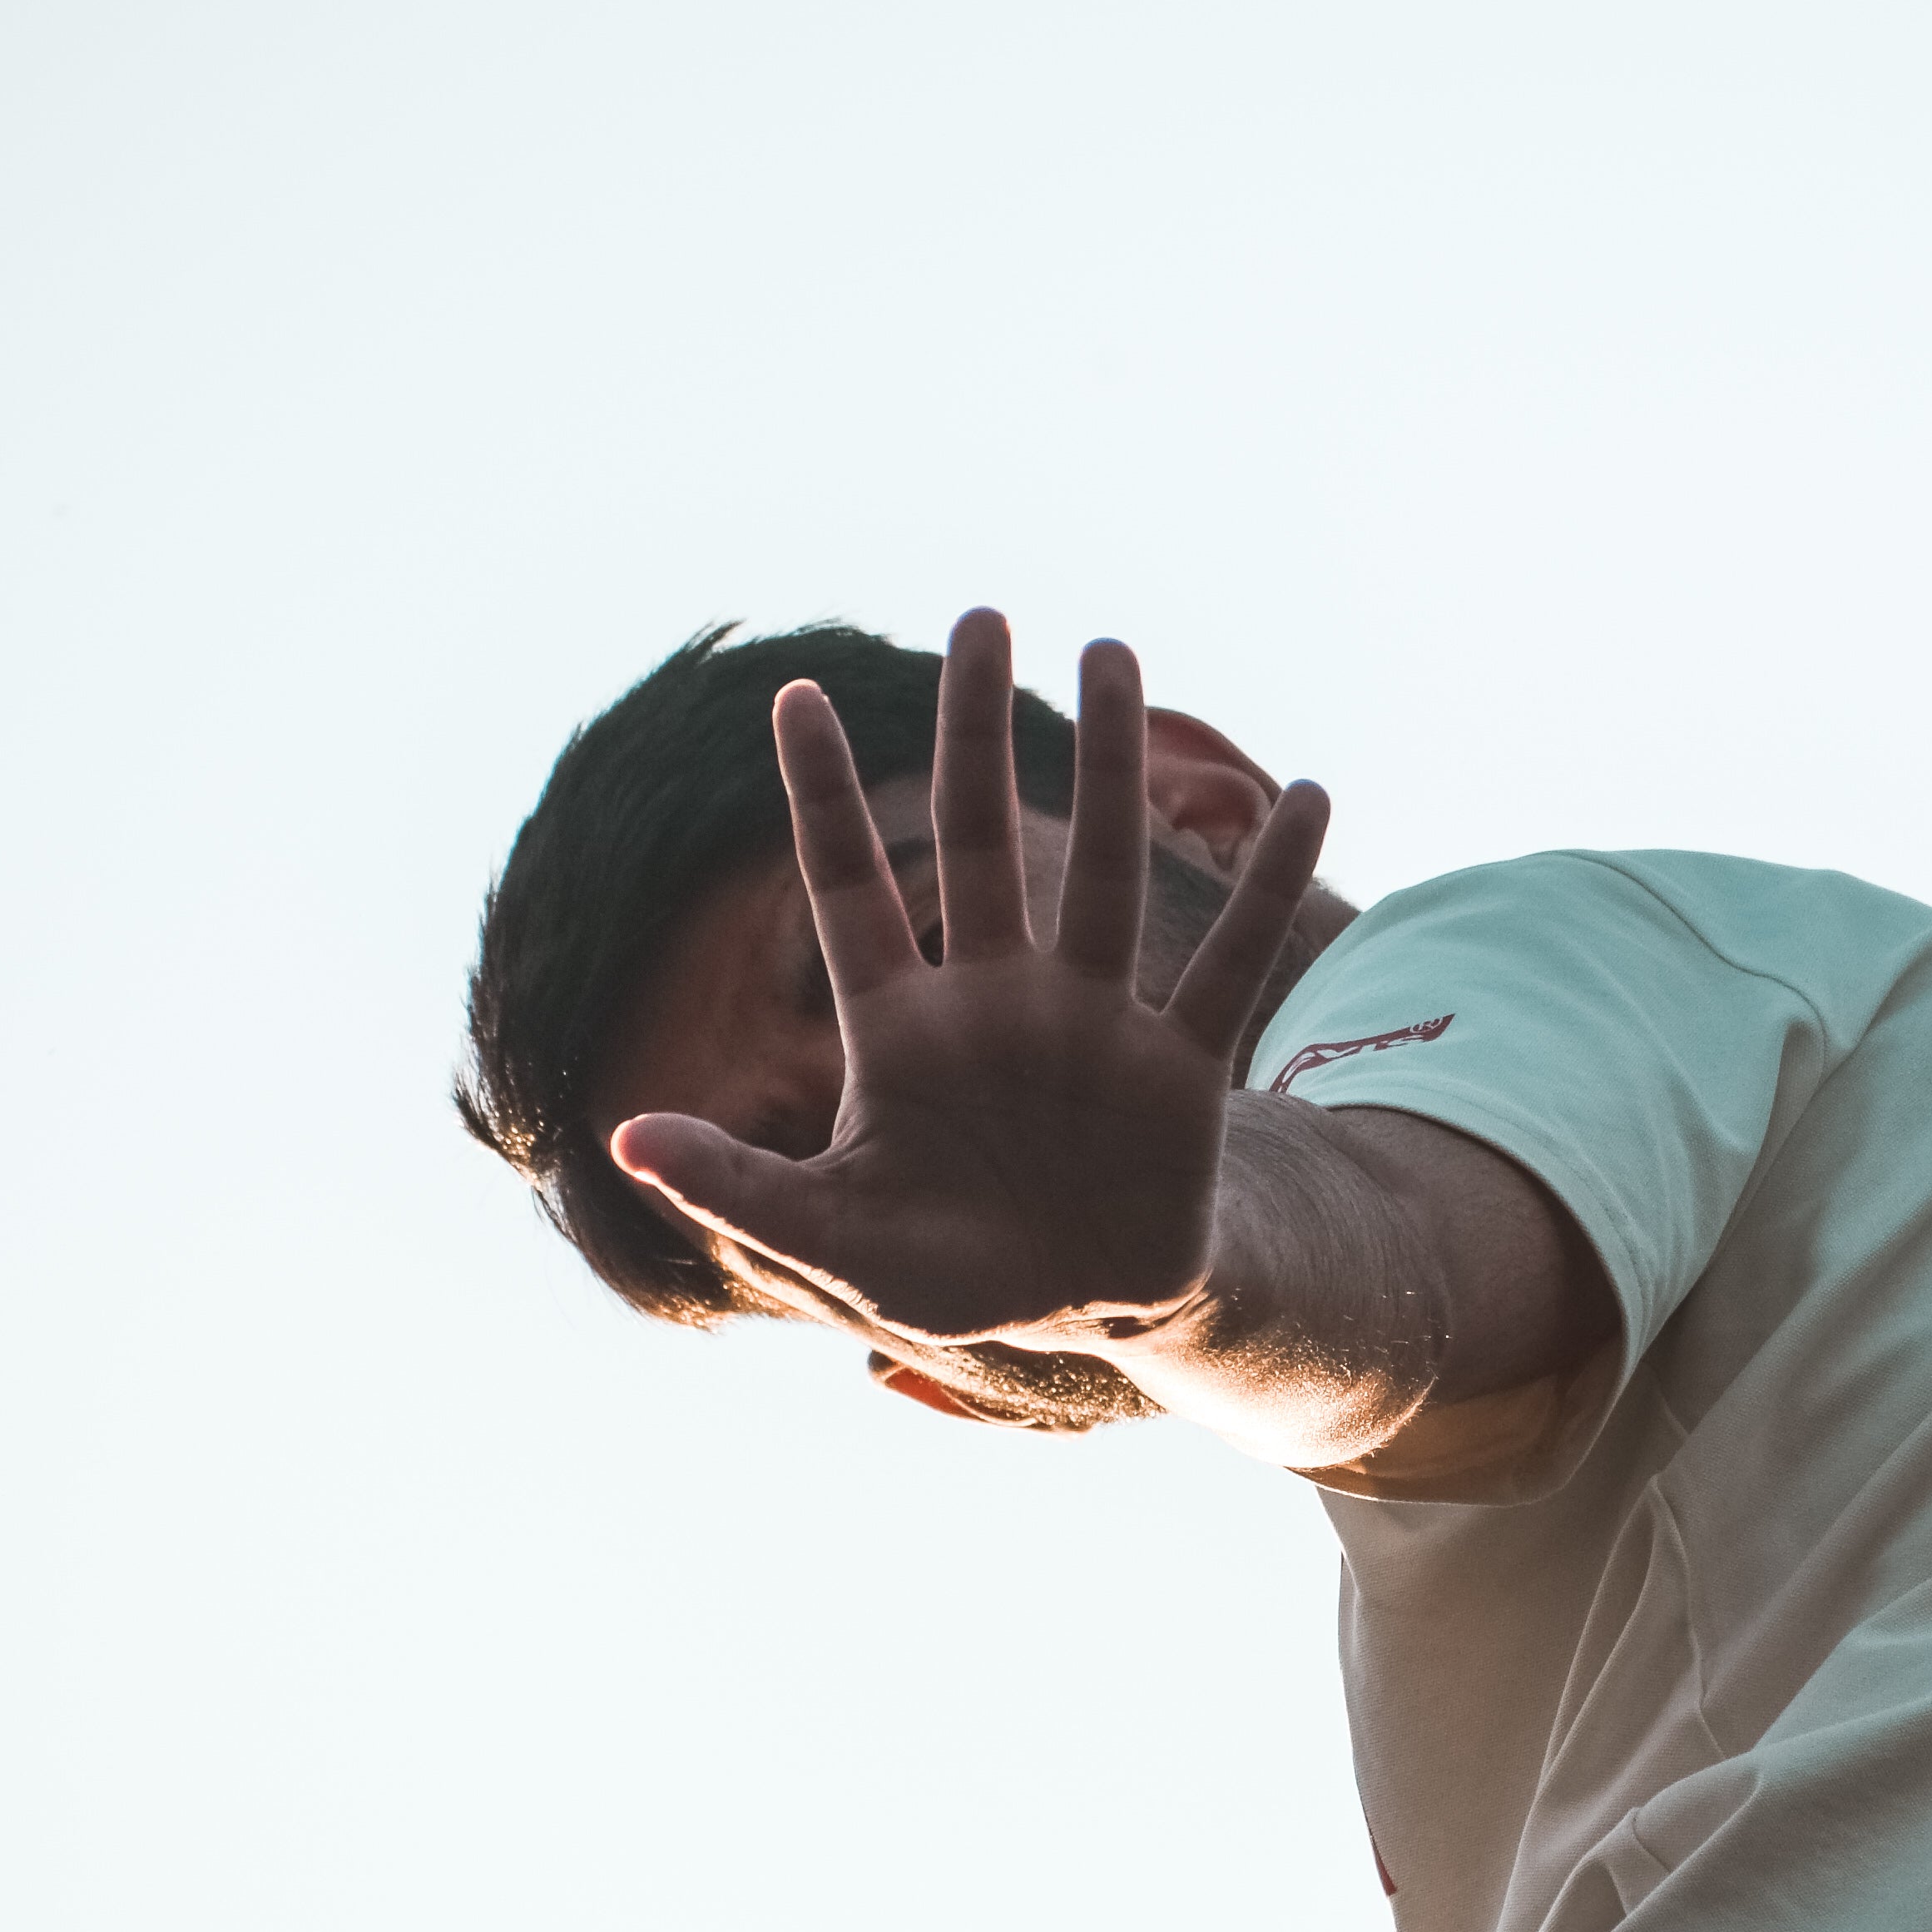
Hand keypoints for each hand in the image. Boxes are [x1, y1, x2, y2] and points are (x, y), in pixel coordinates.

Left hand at [612, 612, 1330, 1357]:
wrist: (1074, 1313)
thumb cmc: (937, 1274)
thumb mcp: (826, 1245)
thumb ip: (739, 1190)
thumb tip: (624, 1139)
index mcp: (902, 1030)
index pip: (848, 887)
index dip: (821, 794)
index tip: (792, 695)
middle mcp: (997, 1000)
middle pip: (984, 841)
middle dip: (976, 733)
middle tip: (981, 619)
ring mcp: (1092, 1024)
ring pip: (1106, 873)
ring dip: (1113, 764)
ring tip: (1113, 651)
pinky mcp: (1178, 1069)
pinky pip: (1231, 965)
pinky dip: (1271, 887)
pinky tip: (1307, 799)